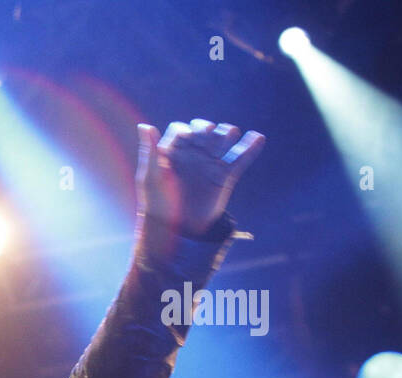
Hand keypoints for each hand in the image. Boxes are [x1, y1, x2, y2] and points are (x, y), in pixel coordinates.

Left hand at [136, 119, 264, 236]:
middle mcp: (192, 155)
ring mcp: (209, 164)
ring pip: (223, 139)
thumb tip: (144, 125)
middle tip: (207, 135)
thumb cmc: (157, 203)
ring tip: (230, 135)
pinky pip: (240, 159)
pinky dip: (250, 148)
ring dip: (227, 133)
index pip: (181, 130)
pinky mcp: (225, 176)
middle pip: (204, 130)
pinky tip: (257, 138)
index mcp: (172, 152)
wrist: (176, 229)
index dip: (186, 130)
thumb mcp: (150, 176)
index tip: (188, 138)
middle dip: (207, 129)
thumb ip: (150, 150)